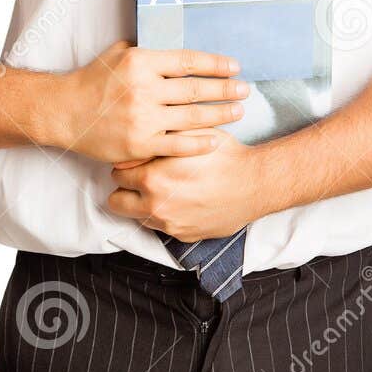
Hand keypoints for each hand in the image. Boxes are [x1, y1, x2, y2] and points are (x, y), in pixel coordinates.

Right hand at [57, 40, 248, 163]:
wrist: (64, 112)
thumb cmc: (91, 81)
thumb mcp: (117, 54)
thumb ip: (146, 50)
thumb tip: (174, 47)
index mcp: (140, 62)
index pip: (188, 62)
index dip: (215, 65)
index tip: (234, 67)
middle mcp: (143, 89)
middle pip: (196, 90)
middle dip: (225, 90)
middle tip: (245, 90)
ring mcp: (142, 119)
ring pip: (192, 117)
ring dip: (220, 114)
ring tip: (238, 111)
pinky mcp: (139, 144)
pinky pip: (178, 145)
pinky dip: (200, 142)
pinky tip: (216, 139)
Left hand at [107, 131, 265, 242]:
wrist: (255, 184)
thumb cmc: (224, 156)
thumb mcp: (189, 134)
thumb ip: (158, 137)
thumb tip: (136, 137)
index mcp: (152, 178)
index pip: (117, 173)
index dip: (126, 164)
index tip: (135, 161)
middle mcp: (155, 205)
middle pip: (116, 201)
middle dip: (125, 188)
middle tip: (140, 178)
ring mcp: (168, 224)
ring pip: (136, 216)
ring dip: (142, 204)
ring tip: (161, 190)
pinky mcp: (182, 236)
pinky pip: (159, 227)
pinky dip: (164, 215)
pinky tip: (179, 202)